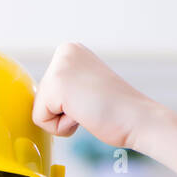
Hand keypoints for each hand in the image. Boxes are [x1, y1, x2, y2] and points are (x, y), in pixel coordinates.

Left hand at [32, 42, 157, 149]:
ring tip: (88, 109)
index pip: (45, 91)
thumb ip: (64, 87)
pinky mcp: (57, 84)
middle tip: (91, 105)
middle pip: (39, 99)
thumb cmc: (116, 110)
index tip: (91, 99)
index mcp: (70, 50)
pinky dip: (62, 127)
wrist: (137, 119)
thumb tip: (44, 98)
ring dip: (63, 120)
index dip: (66, 106)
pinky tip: (84, 114)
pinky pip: (40, 120)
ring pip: (39, 110)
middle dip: (63, 112)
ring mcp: (60, 65)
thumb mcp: (84, 87)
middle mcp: (64, 51)